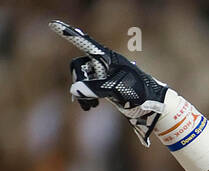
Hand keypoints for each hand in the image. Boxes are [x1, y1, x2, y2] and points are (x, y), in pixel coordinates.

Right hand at [49, 19, 167, 145]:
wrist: (155, 109)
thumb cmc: (141, 95)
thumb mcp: (118, 90)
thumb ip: (96, 88)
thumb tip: (74, 90)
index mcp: (108, 58)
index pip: (85, 43)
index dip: (69, 34)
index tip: (53, 24)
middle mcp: (104, 63)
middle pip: (79, 66)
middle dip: (78, 81)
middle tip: (88, 100)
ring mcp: (103, 75)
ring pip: (81, 80)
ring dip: (82, 93)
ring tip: (90, 107)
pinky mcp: (104, 86)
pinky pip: (86, 89)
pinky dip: (86, 98)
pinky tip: (91, 107)